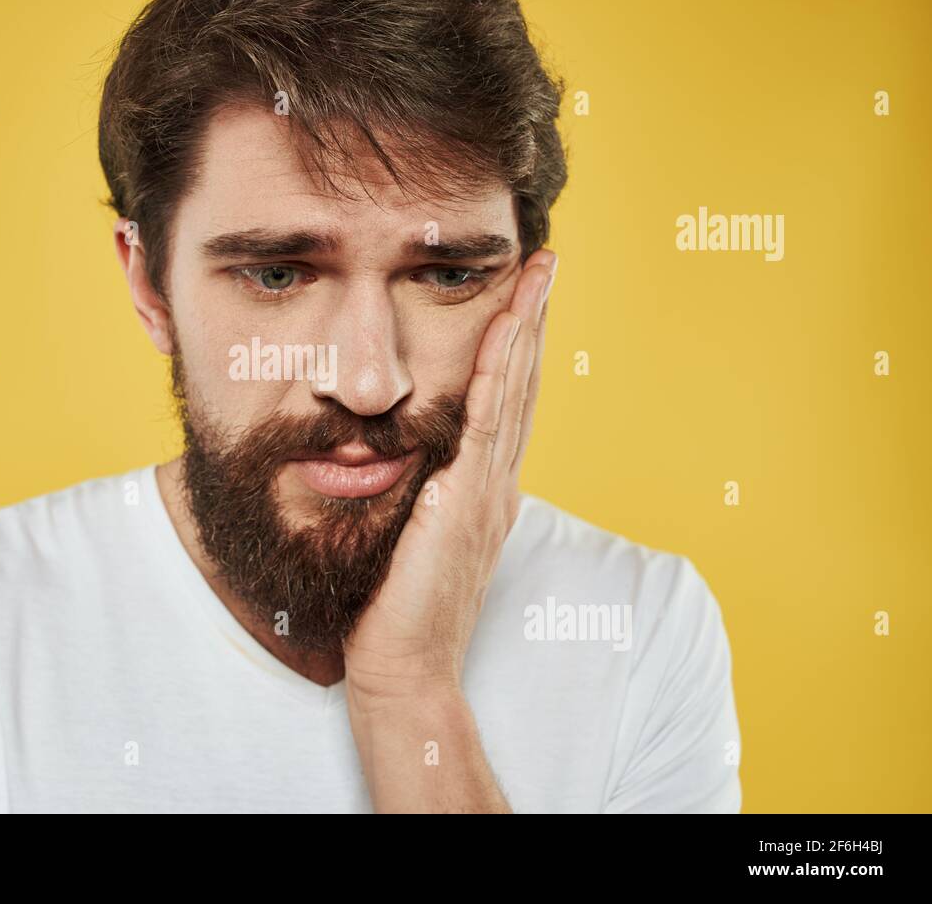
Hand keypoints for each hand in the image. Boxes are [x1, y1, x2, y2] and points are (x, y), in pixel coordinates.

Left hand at [344, 247, 556, 706]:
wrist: (402, 669)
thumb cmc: (392, 611)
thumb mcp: (404, 538)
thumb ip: (410, 496)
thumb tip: (387, 459)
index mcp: (480, 490)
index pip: (502, 402)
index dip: (514, 347)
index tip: (520, 296)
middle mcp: (494, 483)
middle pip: (519, 383)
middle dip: (532, 318)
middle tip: (545, 261)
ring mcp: (487, 490)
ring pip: (511, 390)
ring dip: (526, 326)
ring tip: (538, 272)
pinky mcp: (468, 500)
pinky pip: (486, 419)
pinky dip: (499, 368)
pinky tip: (506, 325)